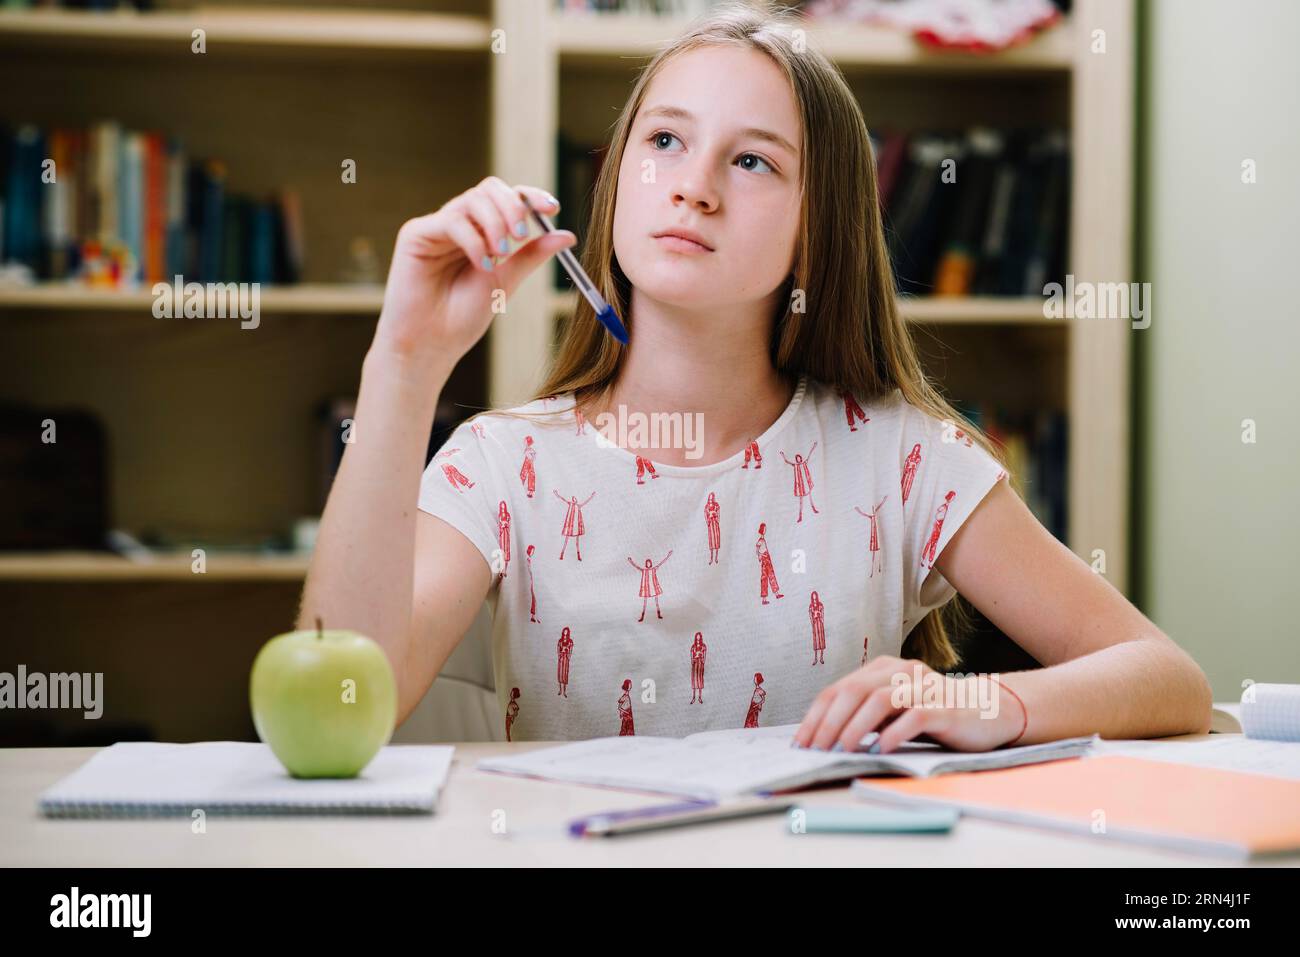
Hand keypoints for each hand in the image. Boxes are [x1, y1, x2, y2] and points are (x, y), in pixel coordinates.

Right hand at [373, 176, 576, 366]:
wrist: (431, 344)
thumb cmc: (463, 317)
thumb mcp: (505, 281)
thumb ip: (531, 256)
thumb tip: (567, 235)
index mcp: (481, 232)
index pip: (508, 199)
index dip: (531, 197)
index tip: (553, 209)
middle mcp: (459, 224)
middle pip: (490, 189)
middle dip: (512, 206)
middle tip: (521, 235)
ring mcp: (437, 226)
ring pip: (473, 200)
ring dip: (495, 224)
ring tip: (500, 255)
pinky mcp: (416, 233)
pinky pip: (452, 220)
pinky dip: (473, 240)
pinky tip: (481, 264)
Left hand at [792, 655, 1024, 752]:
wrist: (989, 711)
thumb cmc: (934, 714)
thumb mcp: (895, 711)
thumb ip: (866, 715)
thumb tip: (824, 736)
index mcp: (884, 669)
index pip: (839, 688)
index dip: (817, 715)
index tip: (801, 742)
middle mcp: (902, 672)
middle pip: (855, 691)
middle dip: (830, 722)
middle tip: (816, 749)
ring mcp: (924, 688)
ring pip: (880, 700)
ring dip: (856, 727)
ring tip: (842, 750)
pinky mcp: (945, 708)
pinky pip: (914, 717)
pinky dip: (893, 734)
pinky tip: (880, 750)